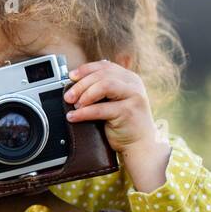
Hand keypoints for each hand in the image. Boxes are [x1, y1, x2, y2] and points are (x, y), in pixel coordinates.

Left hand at [64, 59, 169, 191]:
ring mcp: (133, 97)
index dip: (85, 69)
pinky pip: (101, 109)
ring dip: (85, 94)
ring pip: (104, 86)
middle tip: (68, 96)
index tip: (71, 77)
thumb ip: (102, 90)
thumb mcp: (114, 101)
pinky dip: (84, 113)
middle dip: (81, 84)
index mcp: (129, 78)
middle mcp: (133, 85)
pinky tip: (74, 116)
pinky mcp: (128, 112)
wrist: (141, 145)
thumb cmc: (124, 123)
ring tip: (74, 105)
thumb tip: (75, 83)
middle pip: (102, 75)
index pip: (105, 66)